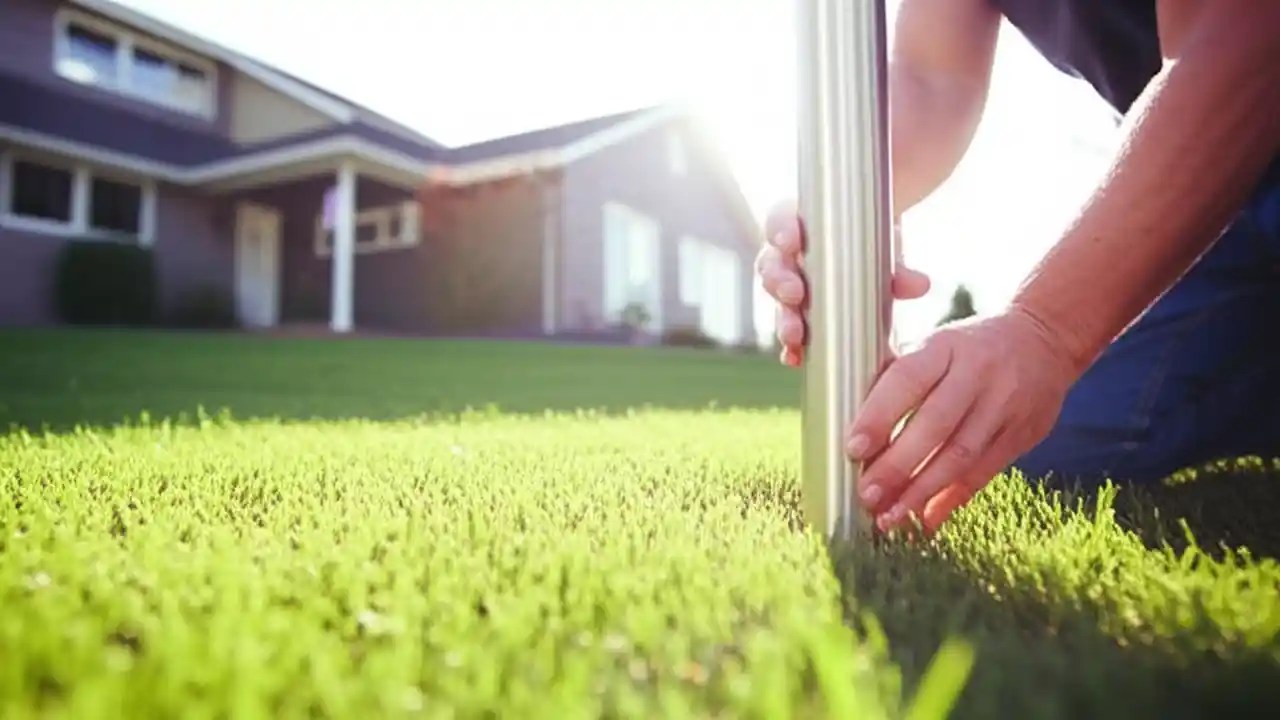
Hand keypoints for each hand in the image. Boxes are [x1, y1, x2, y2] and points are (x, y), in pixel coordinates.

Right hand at [756, 201, 931, 366]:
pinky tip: (795, 359)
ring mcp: (789, 288)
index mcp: (800, 226)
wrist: (870, 254)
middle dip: (779, 281)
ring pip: (776, 301)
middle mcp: (787, 257)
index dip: (781, 230)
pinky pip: (788, 333)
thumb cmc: (870, 242)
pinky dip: (791, 348)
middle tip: (794, 294)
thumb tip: (919, 285)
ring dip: (783, 318)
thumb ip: (898, 265)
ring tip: (794, 334)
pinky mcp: (798, 317)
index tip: (790, 241)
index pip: (781, 221)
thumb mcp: (886, 244)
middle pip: (772, 266)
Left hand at [845, 307, 1078, 534]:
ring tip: (888, 517)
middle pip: (936, 425)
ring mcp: (1005, 405)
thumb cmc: (967, 348)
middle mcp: (978, 374)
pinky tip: (926, 519)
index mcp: (946, 346)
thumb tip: (847, 415)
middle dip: (897, 465)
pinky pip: (985, 472)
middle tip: (866, 495)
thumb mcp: (935, 344)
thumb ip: (896, 375)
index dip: (879, 415)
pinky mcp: (1023, 434)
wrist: (1045, 339)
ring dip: (921, 491)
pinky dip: (953, 499)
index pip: (908, 380)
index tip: (853, 448)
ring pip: (961, 455)